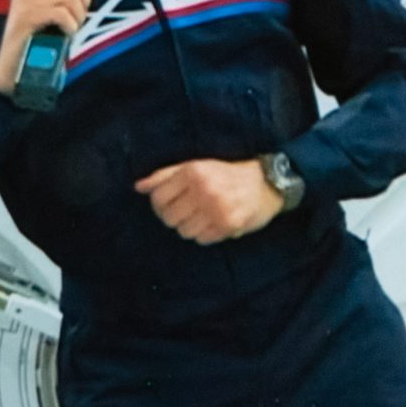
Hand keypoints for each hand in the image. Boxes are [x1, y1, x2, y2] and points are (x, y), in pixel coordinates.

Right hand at [0, 0, 96, 96]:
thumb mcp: (47, 15)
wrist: (9, 70)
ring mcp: (26, 2)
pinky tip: (66, 34)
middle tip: (79, 16)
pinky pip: (62, 13)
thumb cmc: (33, 44)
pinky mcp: (27, 18)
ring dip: (78, 15)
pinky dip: (71, 26)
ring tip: (71, 29)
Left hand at [134, 158, 284, 245]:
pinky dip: (205, 234)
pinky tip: (214, 223)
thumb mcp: (196, 166)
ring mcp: (216, 208)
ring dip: (190, 227)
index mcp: (192, 172)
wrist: (267, 183)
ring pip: (184, 231)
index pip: (158, 198)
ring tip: (202, 217)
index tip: (169, 204)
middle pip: (169, 217)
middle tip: (187, 212)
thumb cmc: (226, 173)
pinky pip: (202, 239)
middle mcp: (203, 189)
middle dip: (174, 217)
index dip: (159, 205)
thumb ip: (165, 176)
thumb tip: (138, 187)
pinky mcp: (228, 225)